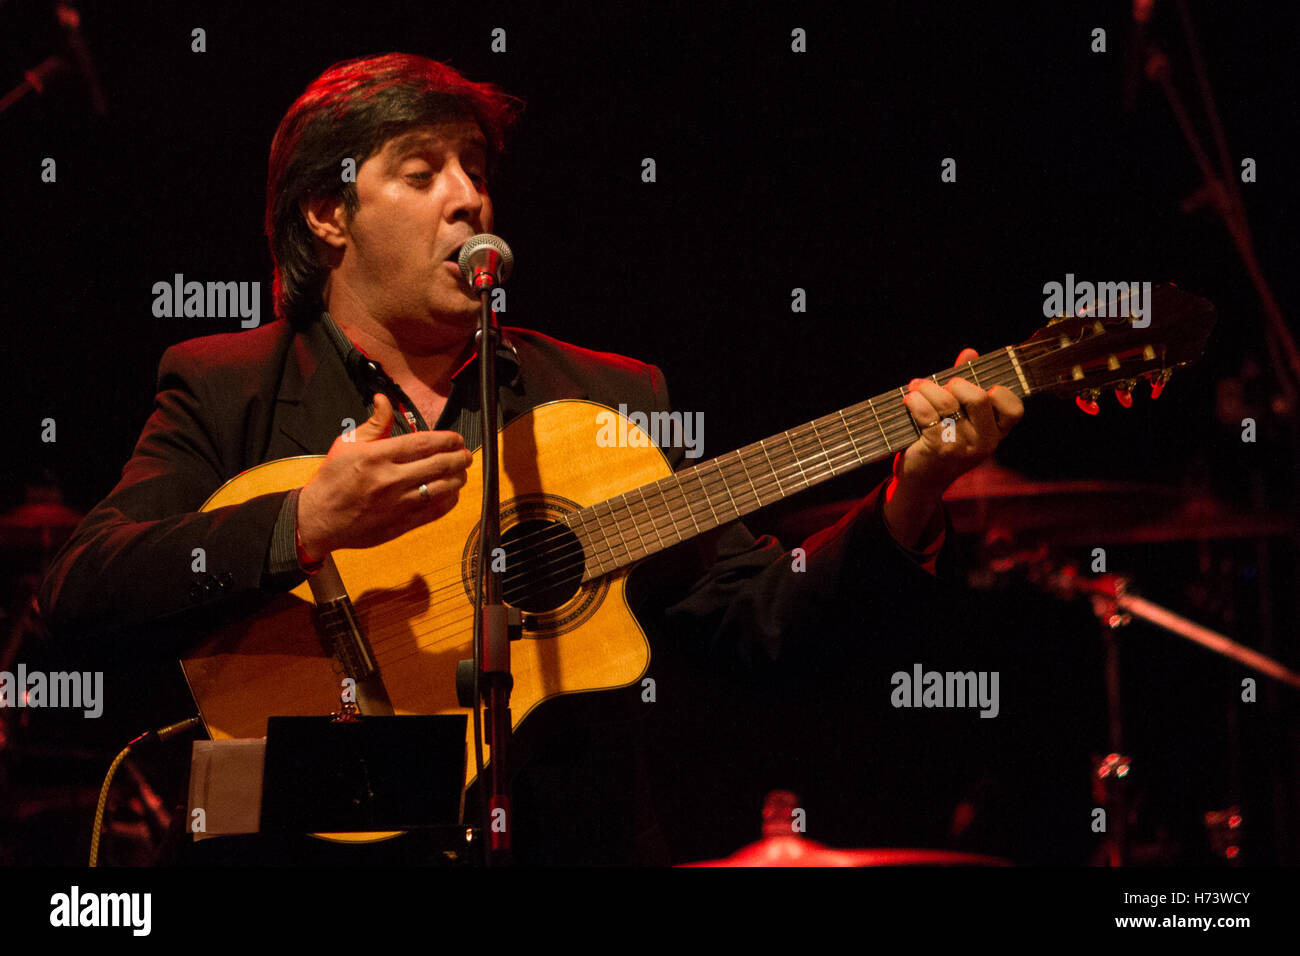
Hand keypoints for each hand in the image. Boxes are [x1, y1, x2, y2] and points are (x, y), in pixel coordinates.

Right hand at [296, 394, 472, 556]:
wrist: (319, 519)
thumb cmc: (332, 480)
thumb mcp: (347, 444)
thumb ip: (374, 424)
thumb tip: (384, 400)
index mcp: (378, 456)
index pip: (424, 443)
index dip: (448, 439)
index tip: (456, 439)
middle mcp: (390, 480)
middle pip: (440, 465)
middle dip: (460, 457)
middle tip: (465, 454)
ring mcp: (398, 504)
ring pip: (443, 489)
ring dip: (458, 478)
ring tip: (460, 472)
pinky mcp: (401, 523)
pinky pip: (435, 511)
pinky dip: (449, 500)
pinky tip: (451, 493)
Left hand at [882, 348, 1023, 547]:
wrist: (923, 481)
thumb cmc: (943, 442)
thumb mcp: (961, 417)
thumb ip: (967, 384)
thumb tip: (969, 353)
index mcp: (996, 433)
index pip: (1014, 409)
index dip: (1000, 393)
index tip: (985, 387)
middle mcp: (985, 443)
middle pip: (978, 397)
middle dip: (956, 383)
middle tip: (941, 385)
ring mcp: (962, 447)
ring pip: (948, 402)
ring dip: (927, 388)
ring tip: (916, 387)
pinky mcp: (938, 449)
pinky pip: (926, 413)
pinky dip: (915, 400)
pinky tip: (909, 399)